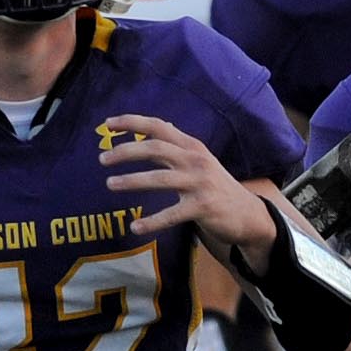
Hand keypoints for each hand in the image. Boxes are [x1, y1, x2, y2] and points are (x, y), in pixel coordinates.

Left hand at [101, 114, 274, 254]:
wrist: (248, 214)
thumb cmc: (216, 186)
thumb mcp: (199, 160)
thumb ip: (177, 147)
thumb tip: (156, 128)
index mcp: (192, 146)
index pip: (159, 126)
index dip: (132, 122)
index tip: (107, 124)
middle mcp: (196, 160)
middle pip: (155, 148)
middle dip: (126, 151)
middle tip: (102, 159)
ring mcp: (200, 183)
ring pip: (160, 179)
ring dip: (132, 181)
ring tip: (110, 184)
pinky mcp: (203, 207)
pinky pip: (172, 214)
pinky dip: (152, 222)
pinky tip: (135, 227)